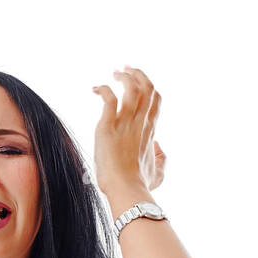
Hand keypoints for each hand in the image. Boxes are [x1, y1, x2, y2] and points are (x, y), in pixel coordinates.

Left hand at [92, 65, 164, 192]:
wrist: (126, 189)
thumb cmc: (139, 184)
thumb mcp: (158, 173)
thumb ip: (161, 159)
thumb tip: (159, 149)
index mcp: (150, 131)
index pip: (155, 100)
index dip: (149, 86)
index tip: (139, 81)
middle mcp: (140, 123)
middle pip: (147, 88)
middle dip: (138, 73)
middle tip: (126, 68)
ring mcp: (125, 123)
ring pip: (132, 88)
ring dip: (124, 76)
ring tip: (115, 73)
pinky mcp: (108, 126)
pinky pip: (109, 98)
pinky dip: (103, 89)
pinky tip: (95, 89)